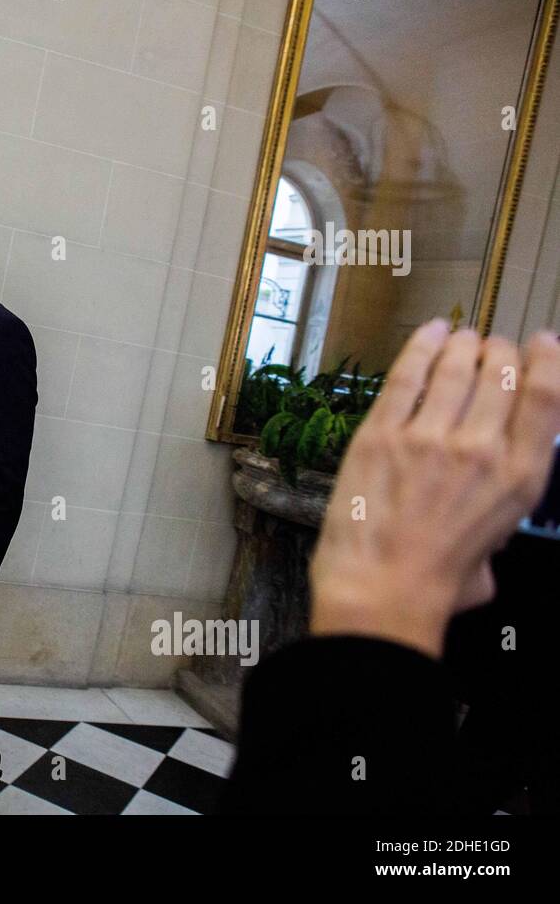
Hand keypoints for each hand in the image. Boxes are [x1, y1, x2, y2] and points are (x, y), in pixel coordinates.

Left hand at [309, 321, 559, 658]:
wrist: (380, 590)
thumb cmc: (437, 583)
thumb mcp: (494, 553)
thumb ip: (496, 520)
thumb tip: (485, 521)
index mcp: (519, 478)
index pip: (546, 397)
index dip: (547, 361)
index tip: (542, 343)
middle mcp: (480, 449)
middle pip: (501, 374)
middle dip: (500, 352)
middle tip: (492, 348)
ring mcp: (428, 438)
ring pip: (455, 368)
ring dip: (463, 345)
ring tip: (462, 338)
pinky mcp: (380, 435)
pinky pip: (406, 377)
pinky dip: (421, 347)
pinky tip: (431, 332)